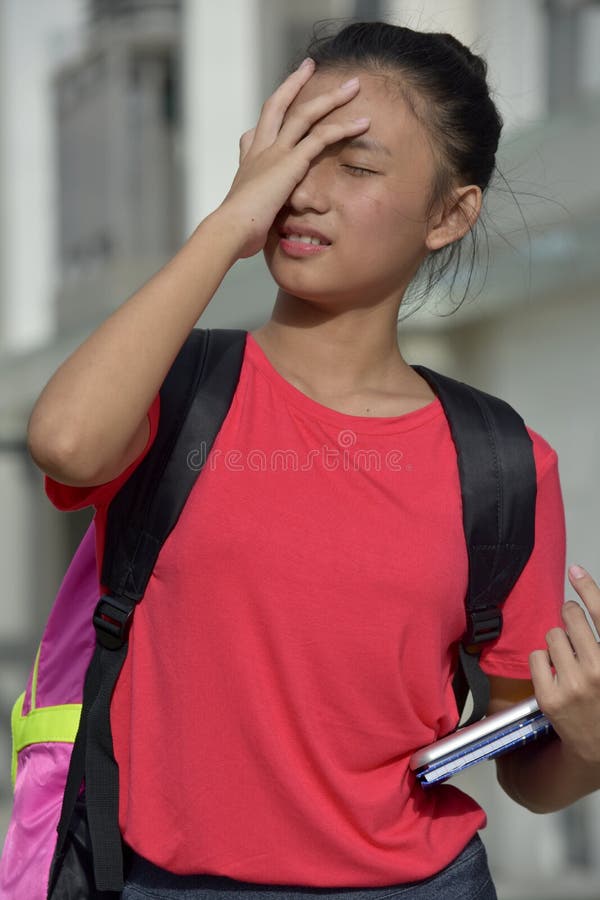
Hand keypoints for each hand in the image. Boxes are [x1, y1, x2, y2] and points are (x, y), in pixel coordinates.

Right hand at [217, 58, 369, 258]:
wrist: (230, 229)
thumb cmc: (237, 232)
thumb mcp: (246, 215)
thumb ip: (257, 211)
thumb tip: (258, 226)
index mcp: (248, 163)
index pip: (256, 132)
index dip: (268, 118)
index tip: (279, 104)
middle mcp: (259, 150)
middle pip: (276, 105)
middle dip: (293, 84)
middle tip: (308, 66)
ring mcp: (275, 152)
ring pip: (304, 113)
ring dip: (331, 98)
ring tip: (353, 86)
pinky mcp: (290, 161)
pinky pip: (321, 137)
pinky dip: (344, 127)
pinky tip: (363, 122)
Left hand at [530, 565, 599, 765]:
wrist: (597, 744)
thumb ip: (596, 634)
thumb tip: (581, 594)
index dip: (588, 588)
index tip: (575, 570)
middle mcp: (599, 670)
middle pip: (570, 618)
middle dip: (569, 618)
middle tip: (572, 630)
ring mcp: (574, 685)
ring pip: (552, 635)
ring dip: (557, 642)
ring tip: (568, 660)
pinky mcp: (550, 697)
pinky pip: (537, 656)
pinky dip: (543, 661)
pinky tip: (554, 674)